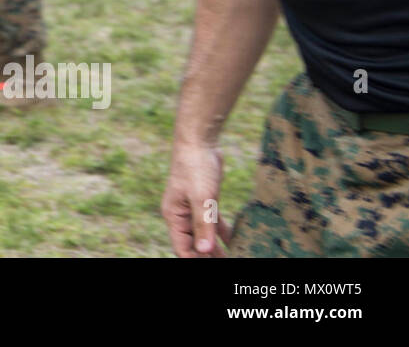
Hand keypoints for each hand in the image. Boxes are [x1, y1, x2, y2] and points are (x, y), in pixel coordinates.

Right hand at [161, 142, 232, 256]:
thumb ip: (203, 225)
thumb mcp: (201, 198)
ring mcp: (194, 208)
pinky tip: (235, 242)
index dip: (196, 259)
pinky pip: (213, 222)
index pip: (182, 247)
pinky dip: (223, 233)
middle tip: (227, 264)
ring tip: (232, 260)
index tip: (213, 266)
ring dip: (216, 248)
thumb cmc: (195, 167)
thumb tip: (204, 250)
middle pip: (194, 244)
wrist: (199, 141)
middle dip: (207, 256)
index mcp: (174, 216)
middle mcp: (182, 215)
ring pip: (205, 235)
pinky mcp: (206, 201)